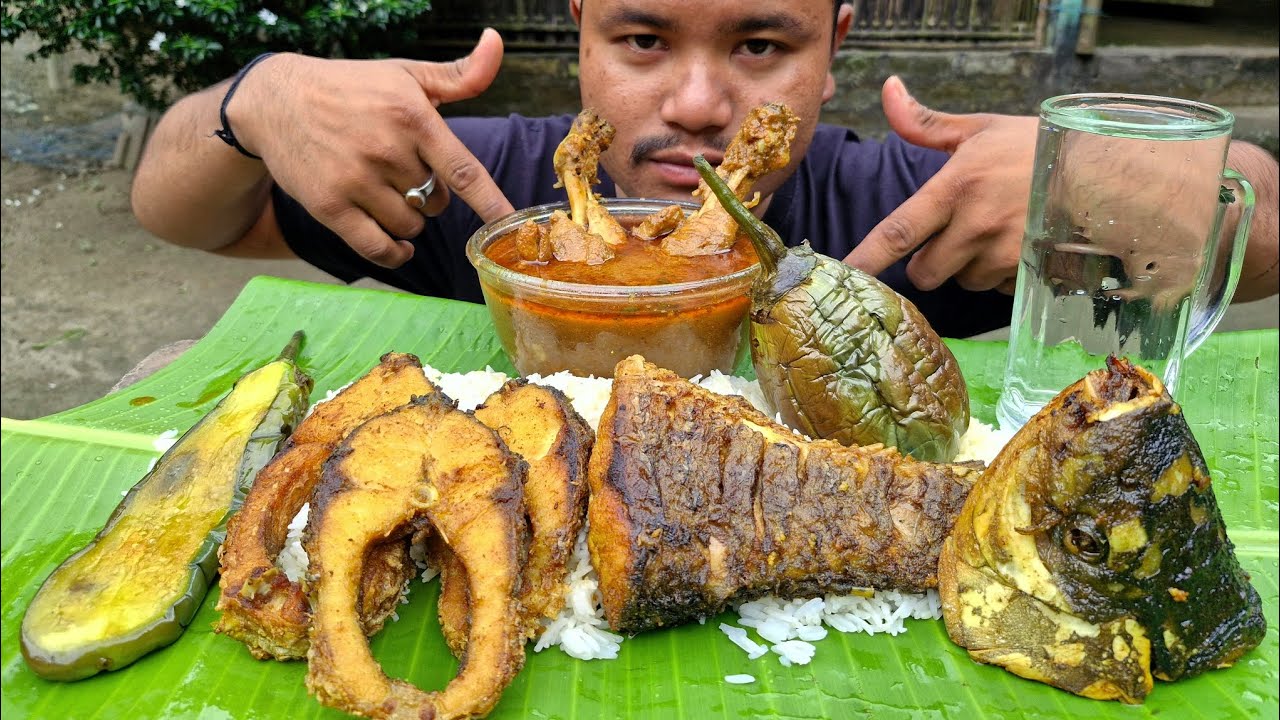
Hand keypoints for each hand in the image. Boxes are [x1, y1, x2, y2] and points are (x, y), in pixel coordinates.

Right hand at [231, 29, 514, 267]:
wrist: (275, 99)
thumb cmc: (352, 88)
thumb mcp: (405, 74)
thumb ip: (459, 75)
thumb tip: (497, 43)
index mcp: (412, 117)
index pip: (463, 170)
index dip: (490, 201)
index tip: (512, 223)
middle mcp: (385, 150)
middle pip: (436, 202)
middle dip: (429, 195)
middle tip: (403, 172)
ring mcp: (355, 180)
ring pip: (410, 226)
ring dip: (408, 219)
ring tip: (386, 191)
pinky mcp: (329, 206)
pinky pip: (377, 247)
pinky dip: (394, 252)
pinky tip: (398, 246)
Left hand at [843, 76, 1037, 293]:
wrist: (1110, 174)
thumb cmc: (1038, 147)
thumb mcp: (980, 129)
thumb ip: (926, 123)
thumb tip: (888, 90)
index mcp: (957, 188)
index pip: (899, 232)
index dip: (867, 258)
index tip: (843, 274)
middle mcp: (977, 226)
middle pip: (925, 273)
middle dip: (929, 263)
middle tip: (951, 237)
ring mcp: (1005, 255)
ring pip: (964, 282)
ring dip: (970, 268)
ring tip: (997, 234)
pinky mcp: (1030, 276)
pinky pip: (998, 290)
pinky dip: (1002, 277)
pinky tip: (1020, 247)